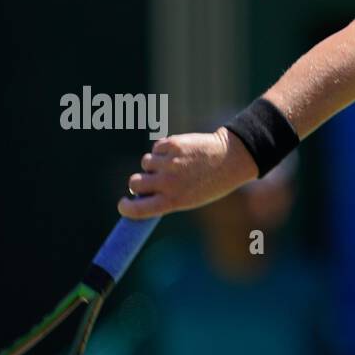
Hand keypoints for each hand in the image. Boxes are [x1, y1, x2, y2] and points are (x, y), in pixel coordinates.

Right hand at [117, 127, 258, 218]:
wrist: (231, 158)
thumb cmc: (210, 183)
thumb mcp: (191, 198)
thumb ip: (166, 197)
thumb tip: (139, 194)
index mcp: (173, 201)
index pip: (138, 210)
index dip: (126, 208)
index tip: (123, 205)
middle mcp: (169, 183)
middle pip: (134, 183)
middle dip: (138, 182)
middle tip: (148, 181)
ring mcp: (169, 163)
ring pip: (145, 163)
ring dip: (154, 164)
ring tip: (175, 164)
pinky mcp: (172, 145)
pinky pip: (156, 148)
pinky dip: (164, 150)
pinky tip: (180, 153)